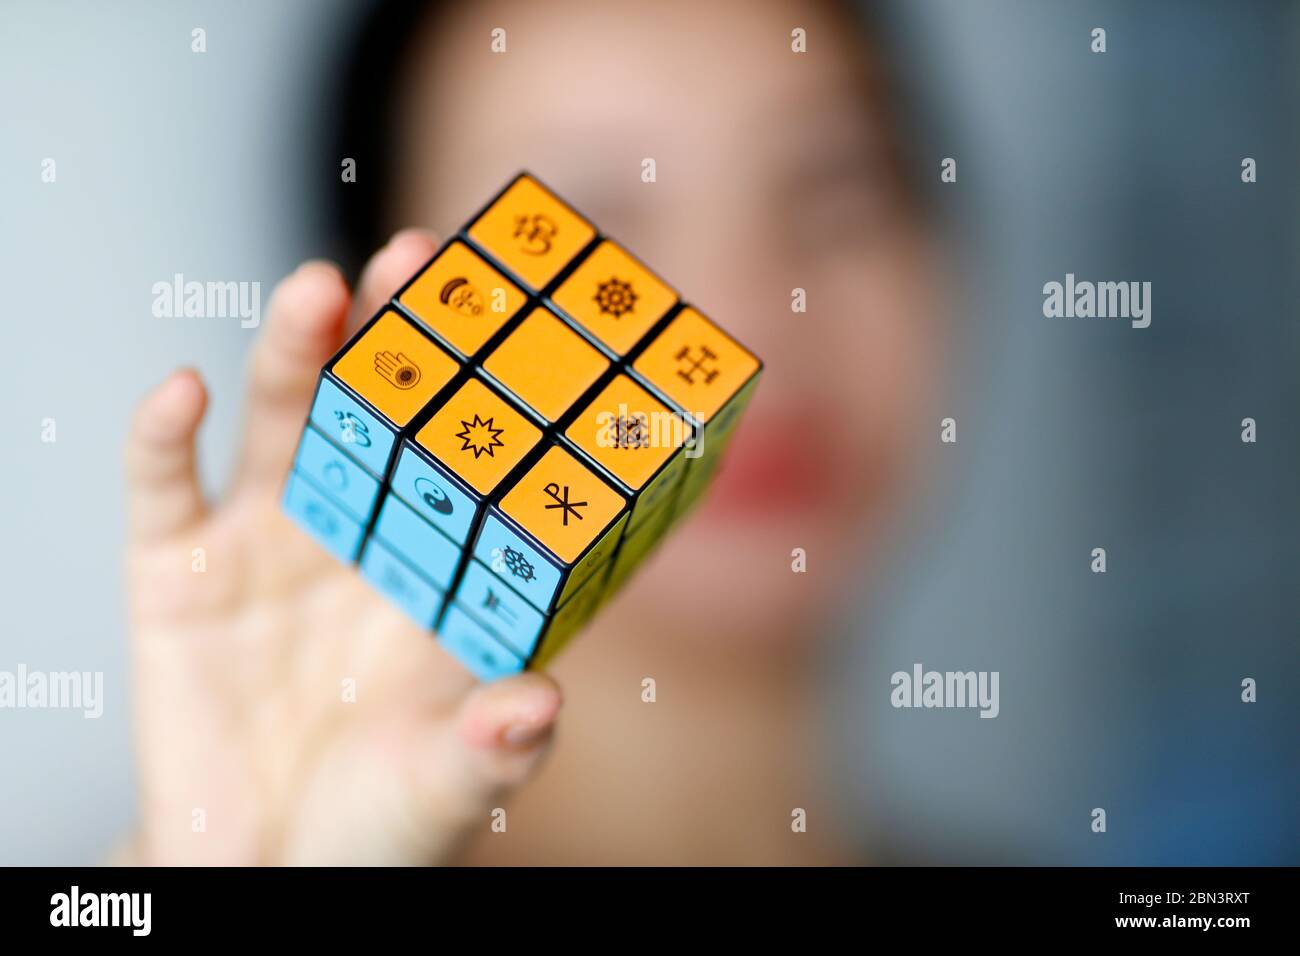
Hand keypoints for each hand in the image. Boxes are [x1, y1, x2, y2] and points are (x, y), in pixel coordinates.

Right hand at [121, 231, 561, 864]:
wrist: (264, 871)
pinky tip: (185, 392)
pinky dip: (164, 438)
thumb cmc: (379, 821)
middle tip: (423, 258)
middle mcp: (363, 534)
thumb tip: (541, 702)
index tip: (537, 321)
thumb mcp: (447, 788)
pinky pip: (164, 488)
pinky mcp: (178, 571)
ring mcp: (270, 544)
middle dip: (399, 336)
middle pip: (383, 412)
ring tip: (318, 290)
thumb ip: (495, 747)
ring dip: (298, 352)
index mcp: (443, 569)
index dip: (503, 394)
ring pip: (286, 423)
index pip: (479, 463)